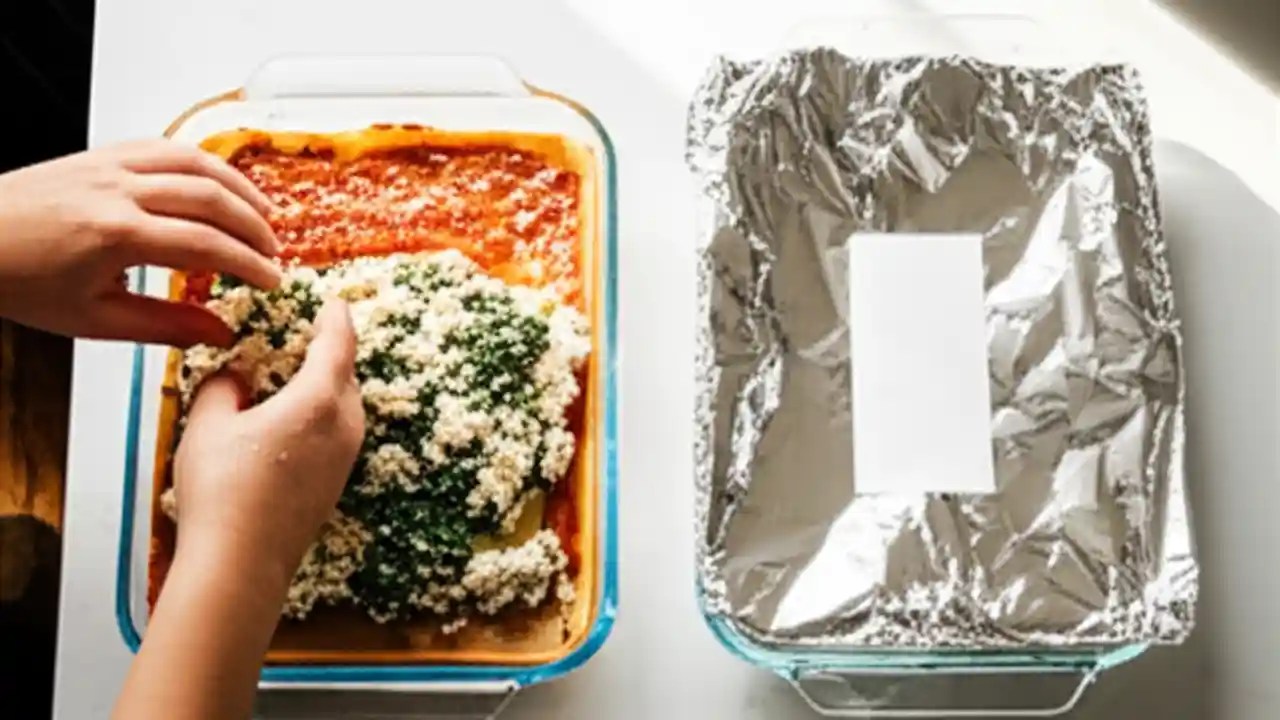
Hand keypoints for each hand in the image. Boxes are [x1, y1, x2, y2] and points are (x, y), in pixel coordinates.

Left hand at [0, 140, 282, 346]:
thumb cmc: (18, 281)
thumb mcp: (92, 319)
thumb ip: (163, 325)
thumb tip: (219, 332)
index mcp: (116, 235)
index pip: (206, 244)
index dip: (248, 263)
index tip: (271, 280)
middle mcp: (118, 190)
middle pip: (211, 199)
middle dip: (253, 227)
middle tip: (273, 252)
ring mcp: (110, 165)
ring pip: (196, 163)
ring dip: (238, 188)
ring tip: (262, 214)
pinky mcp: (103, 153)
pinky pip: (167, 146)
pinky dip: (204, 164)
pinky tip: (220, 184)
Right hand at [171, 299, 365, 584]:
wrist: (240, 564)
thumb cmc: (223, 490)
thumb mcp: (209, 424)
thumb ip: (223, 386)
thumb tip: (234, 377)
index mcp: (320, 400)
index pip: (338, 343)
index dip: (336, 317)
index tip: (333, 301)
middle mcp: (344, 426)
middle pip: (345, 375)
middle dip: (328, 353)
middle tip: (302, 337)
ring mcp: (345, 458)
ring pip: (343, 407)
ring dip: (323, 388)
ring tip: (289, 379)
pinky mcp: (336, 483)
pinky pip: (336, 434)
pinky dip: (319, 418)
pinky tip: (288, 425)